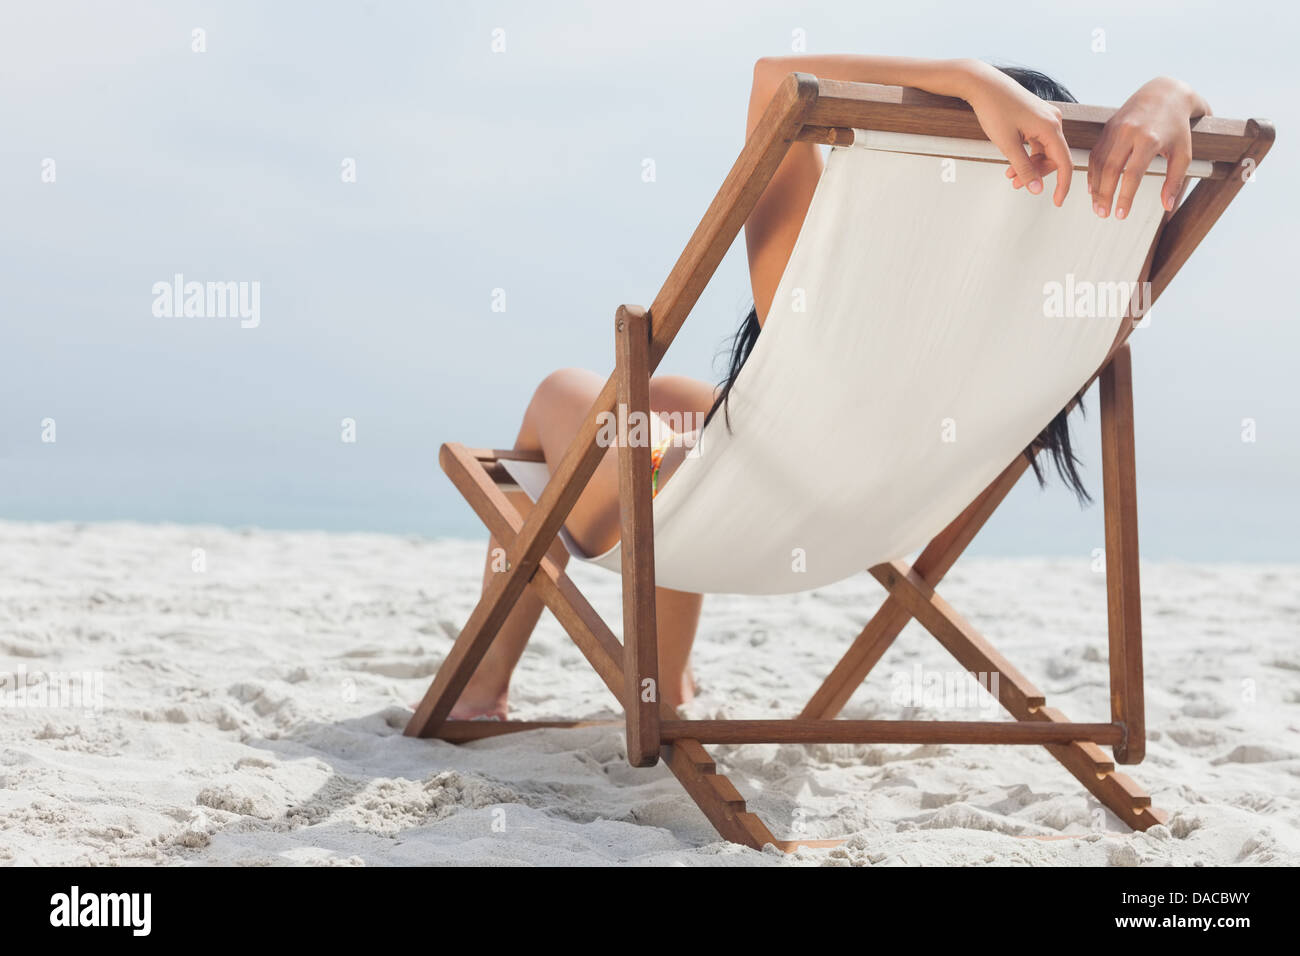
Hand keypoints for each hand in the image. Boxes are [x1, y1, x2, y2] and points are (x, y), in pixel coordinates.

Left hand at [959, 61, 1073, 205]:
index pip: (1064, 162)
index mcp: (1051, 127)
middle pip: (1053, 157)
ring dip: (1029, 165)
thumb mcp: (1008, 144)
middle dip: (1036, 173)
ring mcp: (1046, 117)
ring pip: (1044, 150)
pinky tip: (1012, 161)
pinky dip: (1027, 153)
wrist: (983, 84)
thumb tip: (1036, 188)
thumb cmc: (994, 109)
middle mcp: (1053, 120)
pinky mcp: (1037, 116)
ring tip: (1010, 175)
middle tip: (1016, 185)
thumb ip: (1024, 168)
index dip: (1062, 185)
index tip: (1056, 202)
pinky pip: (1038, 141)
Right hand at [1089, 76, 1209, 217]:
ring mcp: (1115, 129)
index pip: (1132, 174)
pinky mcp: (1107, 128)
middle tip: (1103, 214)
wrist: (1164, 94)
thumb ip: (1175, 180)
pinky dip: (1092, 173)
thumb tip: (1167, 206)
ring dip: (1096, 187)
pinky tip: (1094, 188)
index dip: (1125, 197)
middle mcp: (1129, 132)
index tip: (1121, 214)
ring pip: (1099, 163)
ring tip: (1097, 206)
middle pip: (1110, 170)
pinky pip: (1095, 154)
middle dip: (1104, 196)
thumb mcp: (1183, 153)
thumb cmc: (1176, 127)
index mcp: (1150, 139)